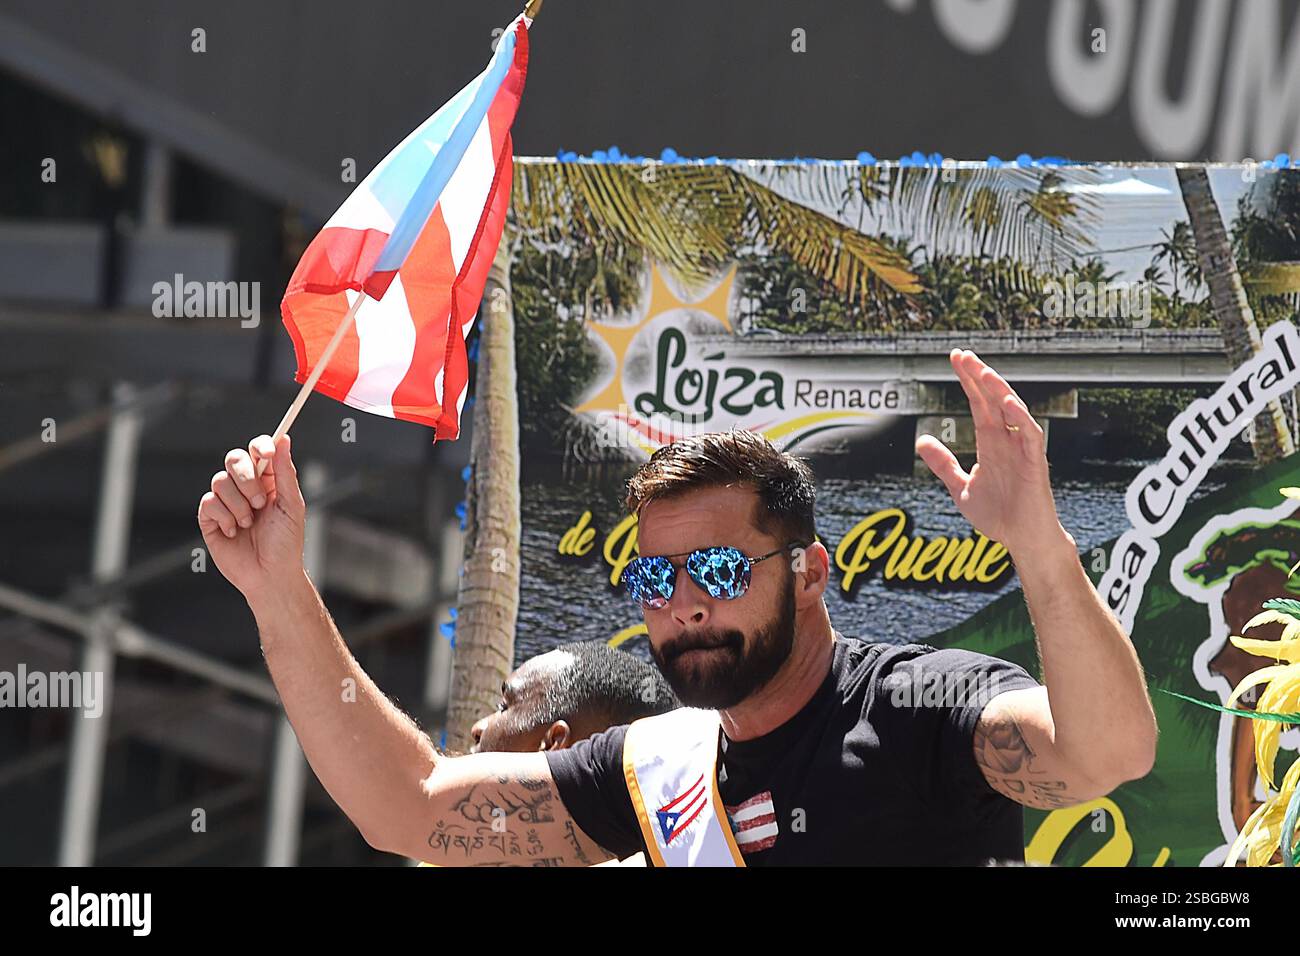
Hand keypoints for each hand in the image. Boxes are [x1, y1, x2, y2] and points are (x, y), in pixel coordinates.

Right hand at [197, 434, 306, 602]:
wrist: (270, 575)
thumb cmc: (286, 543)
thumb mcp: (291, 505)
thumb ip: (285, 472)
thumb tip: (283, 439)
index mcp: (268, 481)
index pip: (258, 451)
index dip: (260, 446)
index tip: (266, 453)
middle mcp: (246, 488)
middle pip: (234, 459)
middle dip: (246, 478)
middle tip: (260, 501)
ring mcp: (227, 502)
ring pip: (220, 481)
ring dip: (238, 505)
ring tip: (249, 524)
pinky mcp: (211, 519)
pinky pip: (209, 502)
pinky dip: (224, 517)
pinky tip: (235, 532)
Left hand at [915, 349, 1068, 558]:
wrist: (1022, 541)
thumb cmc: (999, 516)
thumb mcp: (961, 487)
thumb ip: (943, 464)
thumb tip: (922, 441)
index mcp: (991, 444)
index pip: (978, 405)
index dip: (968, 382)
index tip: (956, 359)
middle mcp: (1007, 441)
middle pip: (993, 401)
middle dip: (978, 377)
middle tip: (962, 355)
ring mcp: (1022, 450)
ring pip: (1013, 411)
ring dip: (998, 390)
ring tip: (981, 371)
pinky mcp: (1034, 464)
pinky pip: (1030, 435)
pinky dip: (1019, 418)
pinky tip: (1005, 402)